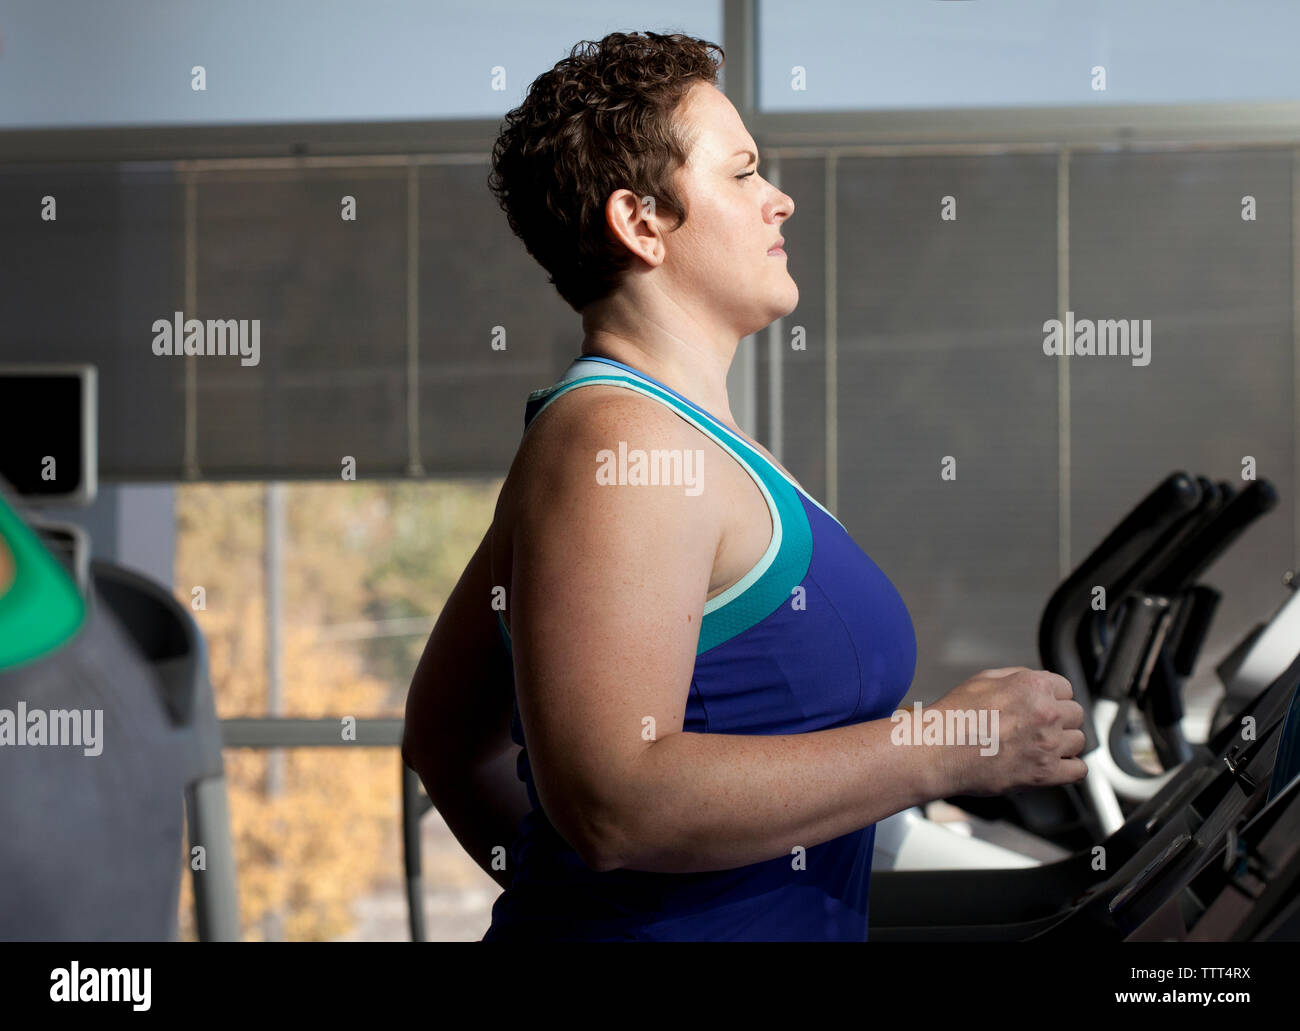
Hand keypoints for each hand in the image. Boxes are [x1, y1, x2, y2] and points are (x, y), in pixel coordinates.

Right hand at [929, 666, 1087, 796]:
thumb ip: (1017, 677)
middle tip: (1039, 726)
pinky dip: (1069, 768)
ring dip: (1063, 743)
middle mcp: (1046, 713)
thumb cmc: (954, 716)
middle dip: (1059, 719)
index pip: (1066, 688)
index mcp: (1033, 686)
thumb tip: (1035, 682)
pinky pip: (1078, 770)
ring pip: (1079, 741)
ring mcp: (1048, 744)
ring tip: (1040, 745)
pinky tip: (1053, 763)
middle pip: (1076, 714)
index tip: (1044, 705)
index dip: (1053, 697)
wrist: (939, 751)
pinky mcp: (1045, 773)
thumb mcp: (982, 679)